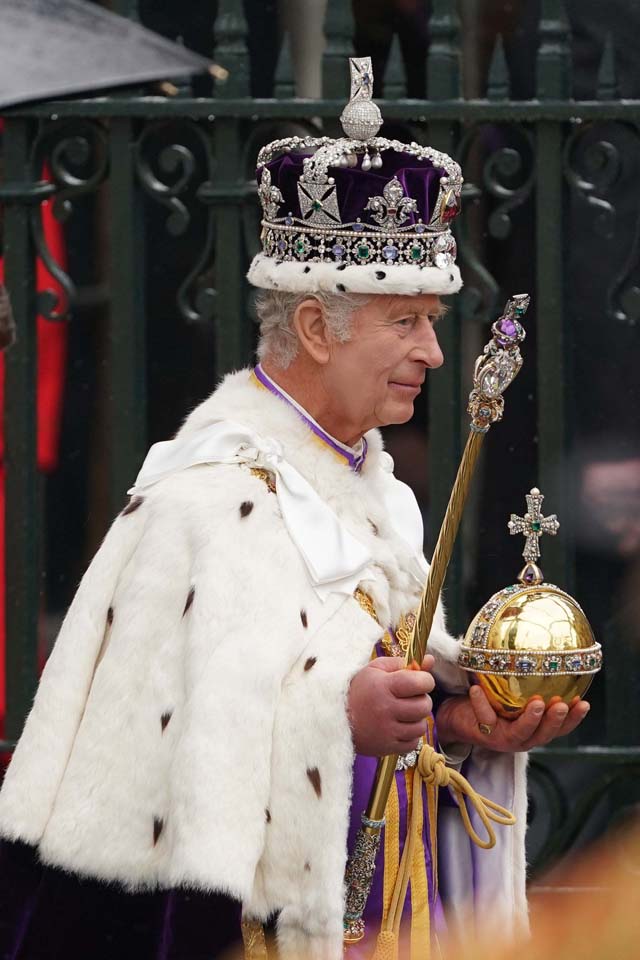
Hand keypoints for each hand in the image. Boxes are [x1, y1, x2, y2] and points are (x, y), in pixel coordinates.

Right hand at [347, 655, 434, 755]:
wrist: (334, 718)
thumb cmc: (358, 690)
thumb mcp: (376, 670)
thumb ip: (403, 664)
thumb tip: (430, 660)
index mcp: (384, 686)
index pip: (421, 683)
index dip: (425, 681)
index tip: (418, 681)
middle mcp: (386, 709)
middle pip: (424, 706)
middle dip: (421, 699)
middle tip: (409, 698)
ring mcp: (387, 730)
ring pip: (421, 726)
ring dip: (416, 718)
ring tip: (403, 713)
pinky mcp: (386, 747)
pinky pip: (413, 743)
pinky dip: (410, 735)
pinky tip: (398, 727)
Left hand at [435, 685, 589, 752]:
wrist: (457, 718)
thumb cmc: (490, 700)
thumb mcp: (510, 691)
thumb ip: (527, 680)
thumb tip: (543, 645)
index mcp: (534, 728)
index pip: (559, 728)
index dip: (574, 718)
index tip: (585, 703)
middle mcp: (522, 738)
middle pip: (544, 735)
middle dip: (556, 721)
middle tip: (563, 704)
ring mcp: (504, 738)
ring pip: (520, 733)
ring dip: (531, 720)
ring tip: (537, 703)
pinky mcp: (483, 734)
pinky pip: (485, 719)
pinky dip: (482, 704)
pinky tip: (477, 689)